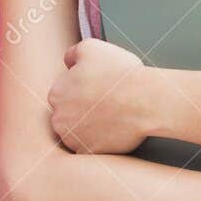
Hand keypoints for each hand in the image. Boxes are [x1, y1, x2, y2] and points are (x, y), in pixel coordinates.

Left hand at [48, 38, 153, 154]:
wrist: (144, 100)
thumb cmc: (120, 74)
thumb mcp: (91, 48)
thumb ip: (72, 53)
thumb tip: (67, 62)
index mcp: (56, 93)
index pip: (63, 93)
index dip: (81, 90)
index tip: (96, 90)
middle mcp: (59, 118)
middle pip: (67, 114)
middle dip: (82, 110)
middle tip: (104, 104)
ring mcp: (73, 138)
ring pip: (76, 133)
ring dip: (88, 127)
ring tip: (110, 117)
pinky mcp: (89, 152)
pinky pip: (89, 148)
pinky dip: (98, 142)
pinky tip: (111, 131)